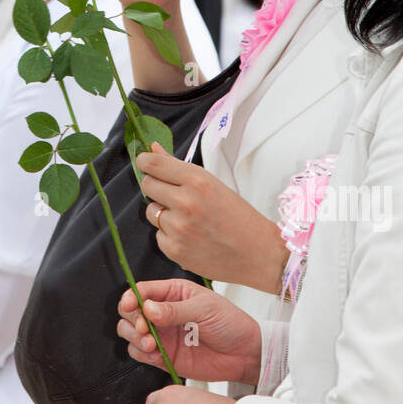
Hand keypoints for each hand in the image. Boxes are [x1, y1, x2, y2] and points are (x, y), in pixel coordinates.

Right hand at [118, 278, 261, 384]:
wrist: (244, 354)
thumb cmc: (230, 323)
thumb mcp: (204, 309)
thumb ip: (174, 310)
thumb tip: (148, 309)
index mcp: (173, 293)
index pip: (143, 290)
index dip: (132, 297)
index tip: (131, 306)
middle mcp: (163, 312)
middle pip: (131, 312)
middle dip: (132, 320)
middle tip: (144, 328)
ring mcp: (162, 334)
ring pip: (131, 332)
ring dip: (134, 337)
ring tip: (151, 343)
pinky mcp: (163, 355)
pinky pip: (140, 353)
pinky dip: (141, 354)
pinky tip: (155, 354)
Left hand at [138, 142, 287, 292]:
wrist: (258, 254)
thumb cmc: (238, 216)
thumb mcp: (213, 184)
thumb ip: (178, 167)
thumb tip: (152, 149)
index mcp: (197, 180)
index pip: (153, 164)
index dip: (144, 162)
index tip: (144, 163)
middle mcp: (185, 202)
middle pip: (147, 185)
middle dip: (155, 187)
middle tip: (172, 194)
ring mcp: (178, 228)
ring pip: (151, 211)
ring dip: (163, 213)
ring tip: (188, 219)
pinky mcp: (174, 250)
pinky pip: (158, 235)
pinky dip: (170, 235)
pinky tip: (191, 237)